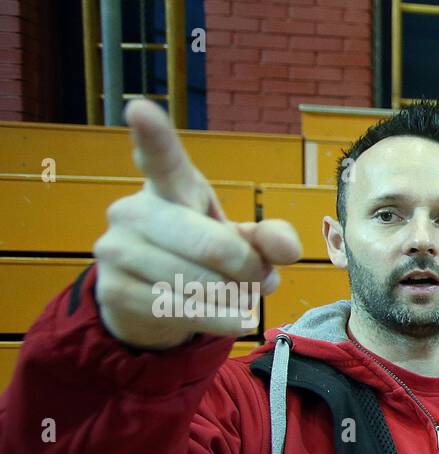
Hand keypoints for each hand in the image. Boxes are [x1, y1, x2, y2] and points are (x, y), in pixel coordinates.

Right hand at [93, 98, 300, 349]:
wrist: (152, 299)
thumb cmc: (202, 256)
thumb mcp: (240, 240)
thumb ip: (268, 238)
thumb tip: (288, 248)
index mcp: (169, 186)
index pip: (162, 158)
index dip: (152, 135)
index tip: (140, 109)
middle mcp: (134, 211)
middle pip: (210, 244)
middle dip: (248, 269)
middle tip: (262, 278)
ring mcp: (116, 249)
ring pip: (199, 284)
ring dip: (235, 300)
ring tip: (239, 297)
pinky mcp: (112, 290)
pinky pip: (181, 312)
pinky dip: (216, 320)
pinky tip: (226, 316)